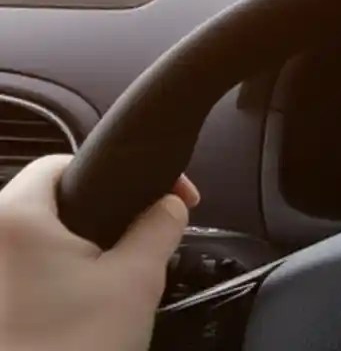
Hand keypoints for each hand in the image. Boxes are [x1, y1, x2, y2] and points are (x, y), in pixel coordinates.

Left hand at [0, 155, 198, 350]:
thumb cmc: (72, 349)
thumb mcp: (135, 281)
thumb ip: (159, 228)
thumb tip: (171, 204)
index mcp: (15, 217)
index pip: (65, 163)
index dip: (122, 175)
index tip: (162, 197)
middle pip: (50, 201)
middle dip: (102, 217)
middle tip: (139, 245)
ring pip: (37, 241)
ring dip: (76, 251)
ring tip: (110, 282)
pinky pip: (23, 272)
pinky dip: (52, 278)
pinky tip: (79, 308)